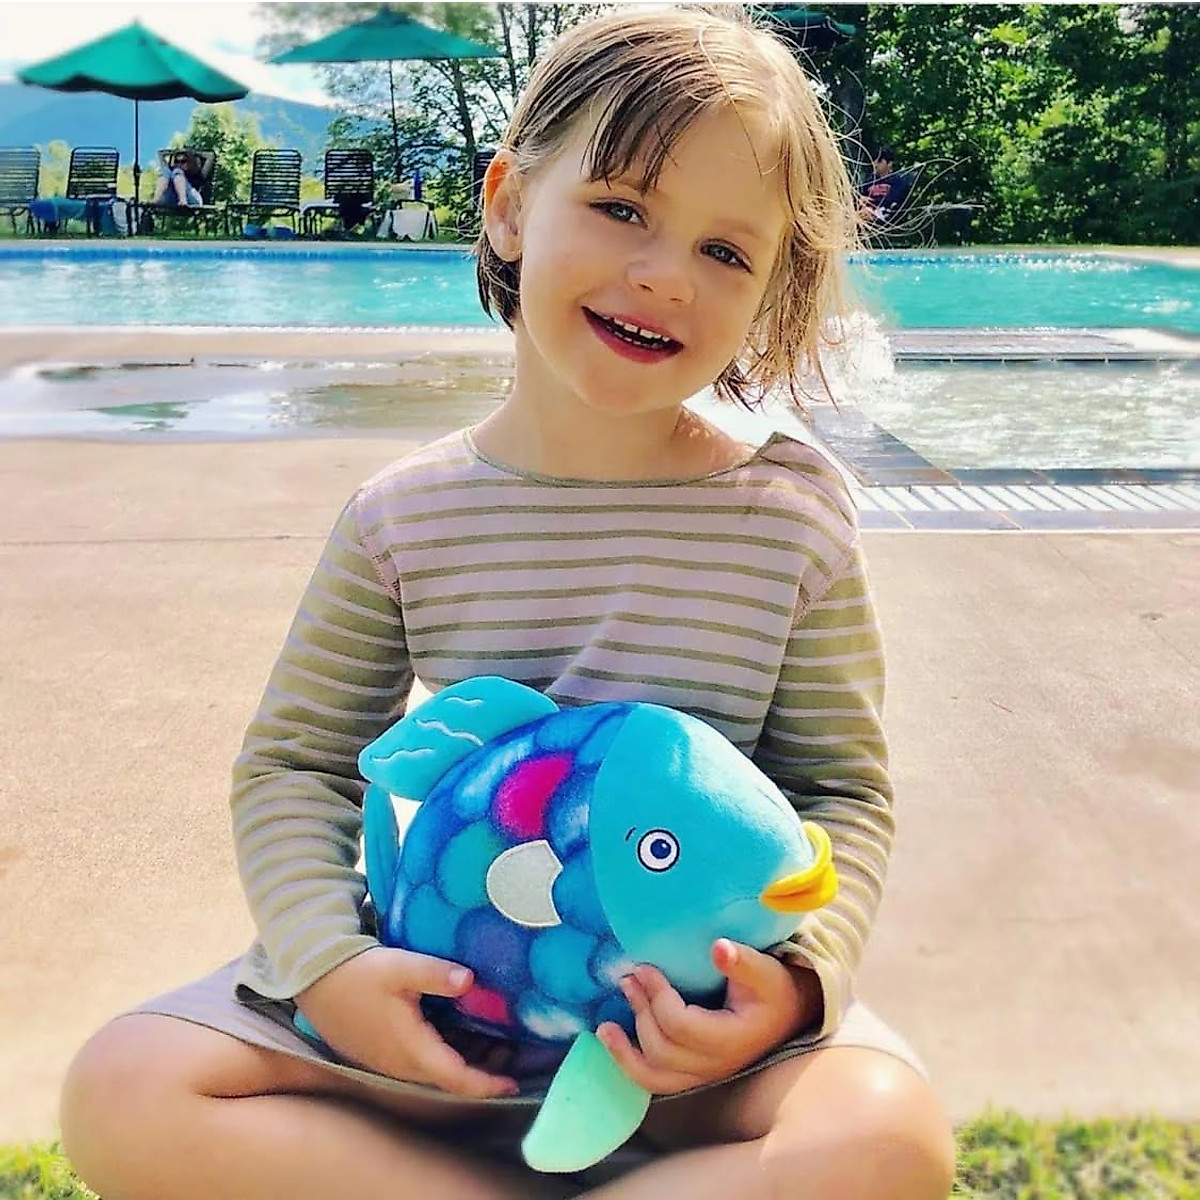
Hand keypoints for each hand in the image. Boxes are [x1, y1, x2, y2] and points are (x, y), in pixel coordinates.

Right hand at [296, 945, 518, 1098]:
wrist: (314, 979)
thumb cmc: (358, 973)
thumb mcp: (400, 966)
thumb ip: (436, 974)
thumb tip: (471, 980)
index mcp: (410, 1048)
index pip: (456, 1077)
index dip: (487, 1083)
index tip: (514, 1083)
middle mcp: (400, 1063)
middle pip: (449, 1078)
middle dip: (482, 1071)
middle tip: (512, 1053)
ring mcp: (388, 1060)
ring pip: (434, 1070)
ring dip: (464, 1062)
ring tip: (494, 1043)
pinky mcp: (380, 1051)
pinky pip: (421, 1061)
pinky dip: (446, 1054)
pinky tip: (458, 1034)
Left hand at [594, 940, 817, 1095]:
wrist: (787, 1014)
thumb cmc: (774, 989)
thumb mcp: (767, 972)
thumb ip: (743, 962)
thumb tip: (718, 948)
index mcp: (732, 1040)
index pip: (682, 1026)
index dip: (658, 996)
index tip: (645, 966)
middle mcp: (715, 1065)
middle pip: (663, 1049)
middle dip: (641, 1011)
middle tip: (628, 977)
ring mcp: (703, 1075)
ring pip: (654, 1076)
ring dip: (625, 1050)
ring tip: (603, 1026)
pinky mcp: (692, 1074)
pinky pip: (655, 1081)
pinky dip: (629, 1065)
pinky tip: (611, 1043)